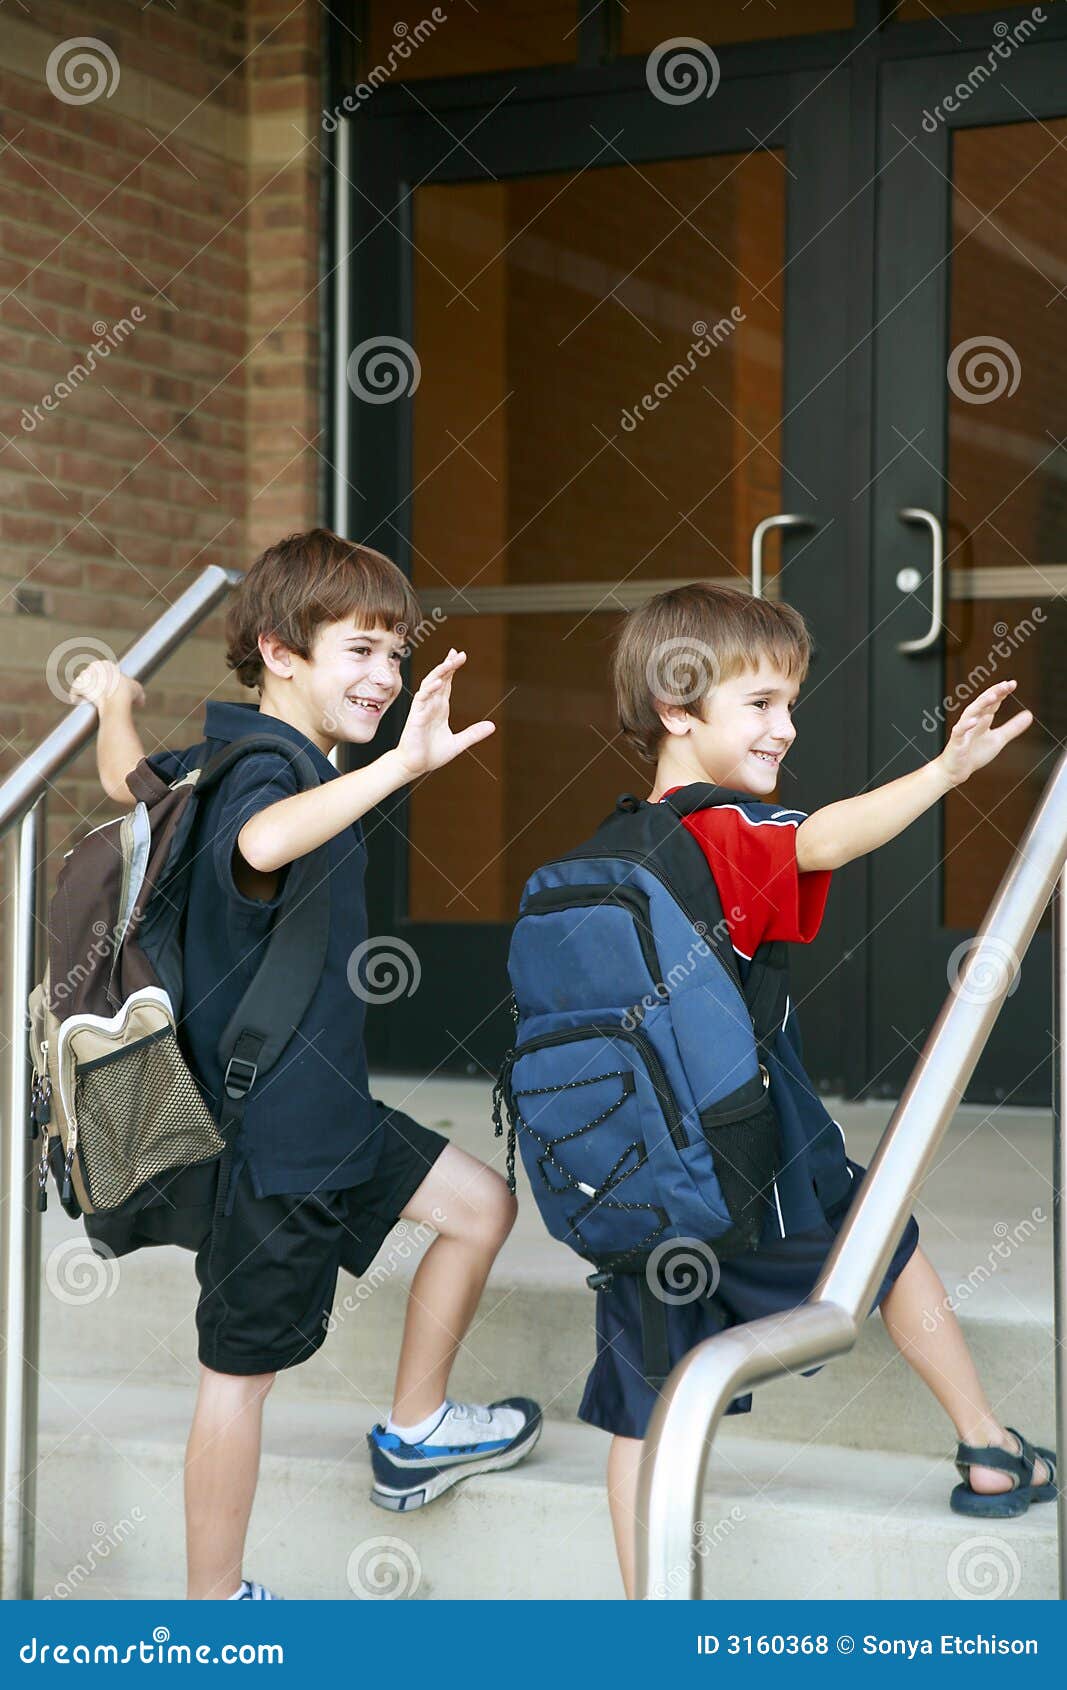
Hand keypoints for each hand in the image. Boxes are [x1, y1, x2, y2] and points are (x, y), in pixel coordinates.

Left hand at [69, 661, 143, 714]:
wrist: (117, 701)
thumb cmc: (127, 694)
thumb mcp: (138, 689)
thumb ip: (138, 693)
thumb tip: (140, 701)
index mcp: (107, 664)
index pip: (103, 671)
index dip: (105, 680)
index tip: (107, 688)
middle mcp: (94, 667)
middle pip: (91, 674)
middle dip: (93, 682)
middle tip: (96, 692)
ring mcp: (86, 676)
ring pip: (82, 681)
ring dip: (83, 687)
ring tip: (87, 696)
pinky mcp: (80, 686)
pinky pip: (75, 689)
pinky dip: (74, 694)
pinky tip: (76, 699)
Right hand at [393, 648, 493, 779]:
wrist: (414, 766)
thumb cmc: (431, 754)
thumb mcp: (458, 744)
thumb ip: (473, 734)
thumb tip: (492, 726)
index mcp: (440, 708)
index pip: (446, 683)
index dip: (452, 669)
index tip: (459, 655)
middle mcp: (431, 705)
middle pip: (440, 679)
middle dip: (448, 665)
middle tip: (458, 653)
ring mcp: (422, 709)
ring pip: (430, 684)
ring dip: (439, 672)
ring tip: (450, 661)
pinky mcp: (416, 717)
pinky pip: (421, 699)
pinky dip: (429, 689)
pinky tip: (438, 682)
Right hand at [937, 679, 1031, 786]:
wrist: (955, 770)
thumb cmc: (973, 753)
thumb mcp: (998, 739)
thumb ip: (1012, 727)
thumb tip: (1029, 714)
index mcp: (982, 719)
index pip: (992, 702)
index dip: (1001, 693)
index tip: (1012, 684)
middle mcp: (972, 721)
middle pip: (982, 703)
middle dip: (994, 693)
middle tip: (1006, 684)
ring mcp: (963, 730)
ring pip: (971, 713)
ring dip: (981, 704)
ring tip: (992, 696)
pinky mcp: (956, 742)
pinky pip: (960, 731)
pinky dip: (966, 725)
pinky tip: (974, 721)